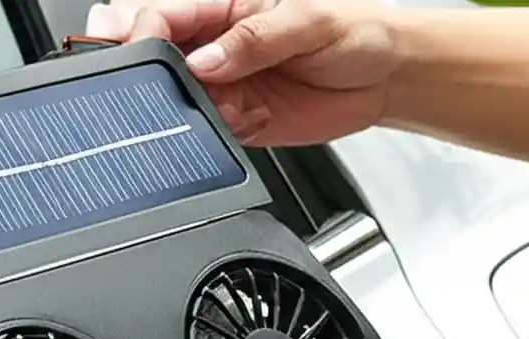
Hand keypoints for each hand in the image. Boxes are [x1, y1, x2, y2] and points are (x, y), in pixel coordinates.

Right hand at [84, 0, 398, 145]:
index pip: (162, 13)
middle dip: (146, 74)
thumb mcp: (308, 20)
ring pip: (172, 101)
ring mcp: (221, 85)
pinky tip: (248, 120)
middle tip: (172, 85)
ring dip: (185, 111)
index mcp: (221, 4)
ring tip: (227, 106)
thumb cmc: (355, 29)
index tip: (142, 49)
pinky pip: (205, 134)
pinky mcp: (235, 121)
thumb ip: (254, 39)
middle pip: (154, 56)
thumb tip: (206, 60)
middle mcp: (213, 44)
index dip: (141, 30)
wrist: (386, 76)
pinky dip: (217, 135)